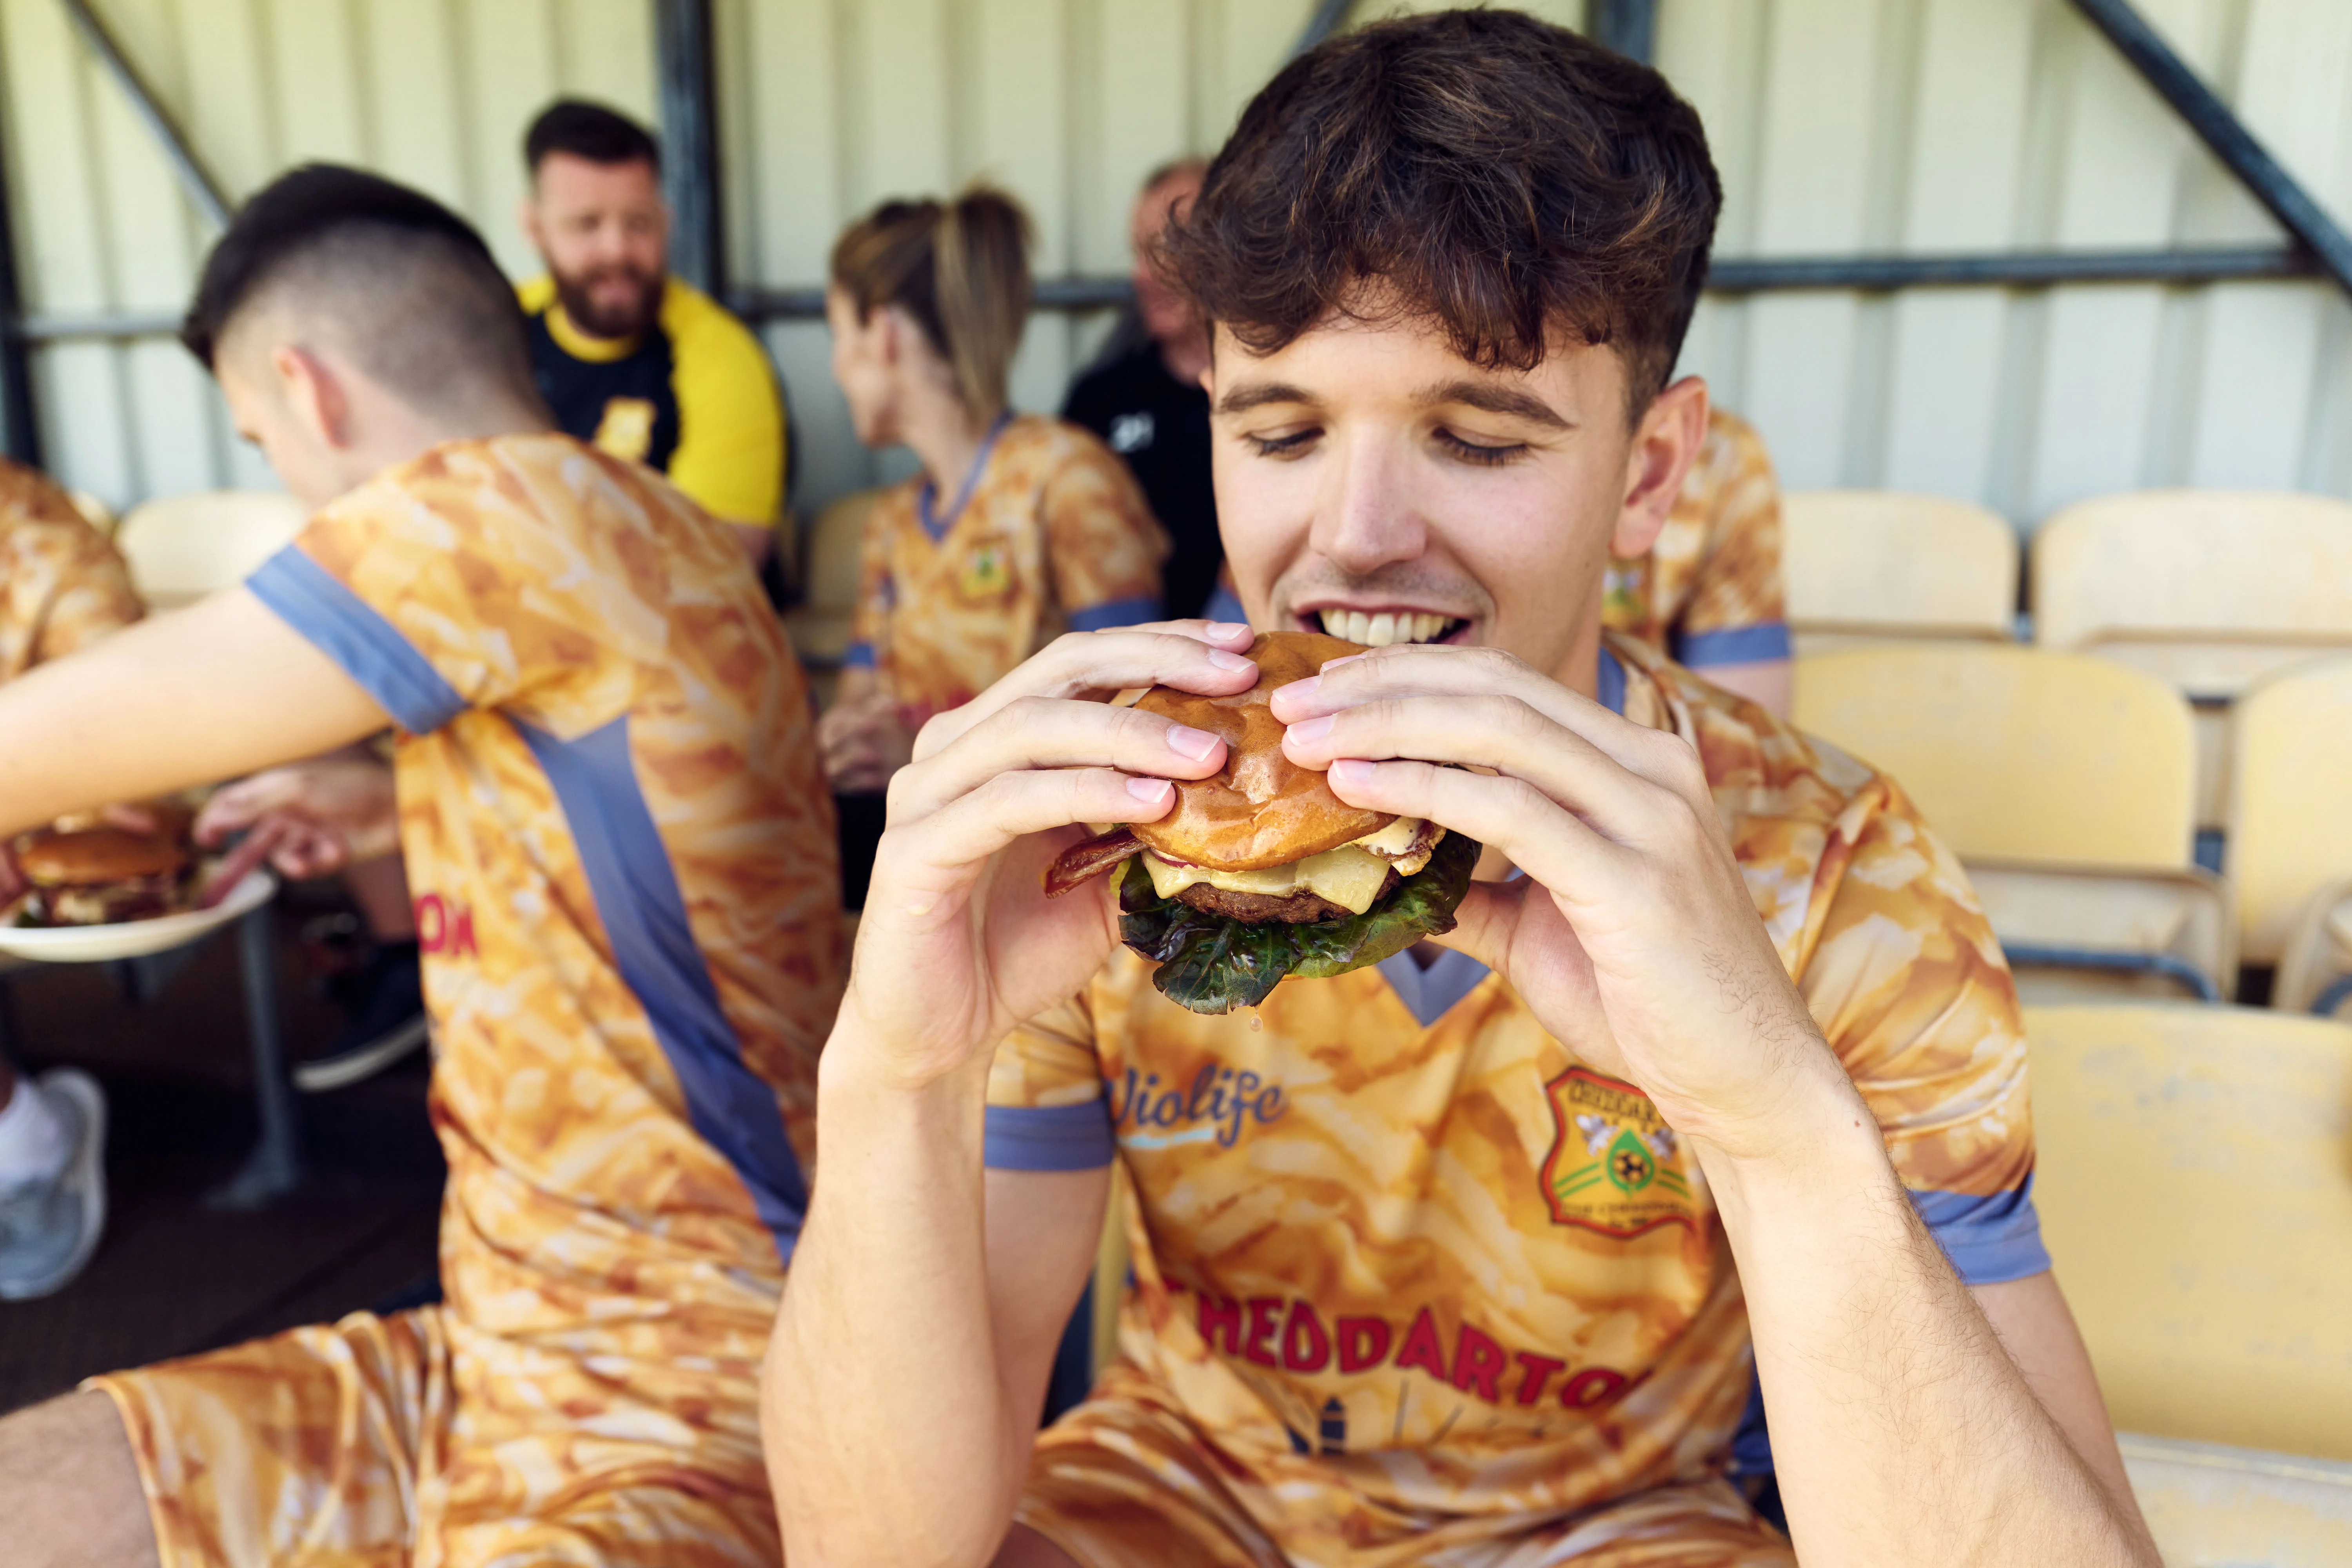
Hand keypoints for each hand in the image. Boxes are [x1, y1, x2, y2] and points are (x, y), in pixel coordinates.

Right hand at [193, 756, 399, 901]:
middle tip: (209, 900)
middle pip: (250, 845)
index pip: (234, 806)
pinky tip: (337, 847)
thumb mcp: (296, 789)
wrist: (398, 805)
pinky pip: (310, 866)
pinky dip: (320, 860)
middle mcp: (288, 813)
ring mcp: (308, 835)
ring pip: (281, 860)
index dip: (215, 822)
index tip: (204, 841)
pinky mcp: (328, 853)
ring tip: (307, 856)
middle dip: (233, 872)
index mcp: (276, 790)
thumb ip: (252, 803)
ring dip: (291, 861)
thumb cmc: (350, 786)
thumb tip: (214, 814)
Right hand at [838, 621, 1257, 1088]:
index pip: (1084, 660)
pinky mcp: (914, 850)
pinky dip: (1083, 793)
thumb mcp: (1107, 875)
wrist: (943, 1035)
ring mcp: (925, 792)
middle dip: (1157, 661)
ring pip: (1031, 725)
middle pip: (1059, 668)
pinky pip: (1006, 802)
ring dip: (1130, 732)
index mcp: (995, 735)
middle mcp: (953, 746)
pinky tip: (1149, 804)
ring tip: (1208, 752)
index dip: (1163, 642)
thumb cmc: (1022, 947)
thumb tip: (1238, 782)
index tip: (1242, 645)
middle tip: (1239, 675)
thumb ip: (1151, 824)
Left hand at [1272, 645, 1855, 1162]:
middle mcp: (1654, 768)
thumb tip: (1393, 871)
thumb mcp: (1547, 929)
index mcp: (1638, 763)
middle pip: (1496, 686)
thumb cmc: (1650, 1007)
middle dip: (1382, 684)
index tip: (1326, 690)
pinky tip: (1356, 786)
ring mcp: (1652, 818)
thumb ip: (1479, 888)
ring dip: (1385, 724)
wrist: (1747, 1085)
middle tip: (1290, 703)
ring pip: (1498, 730)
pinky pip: (1509, 810)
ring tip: (1303, 738)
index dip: (1410, 673)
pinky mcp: (1636, 881)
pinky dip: (1423, 787)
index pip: (1508, 683)